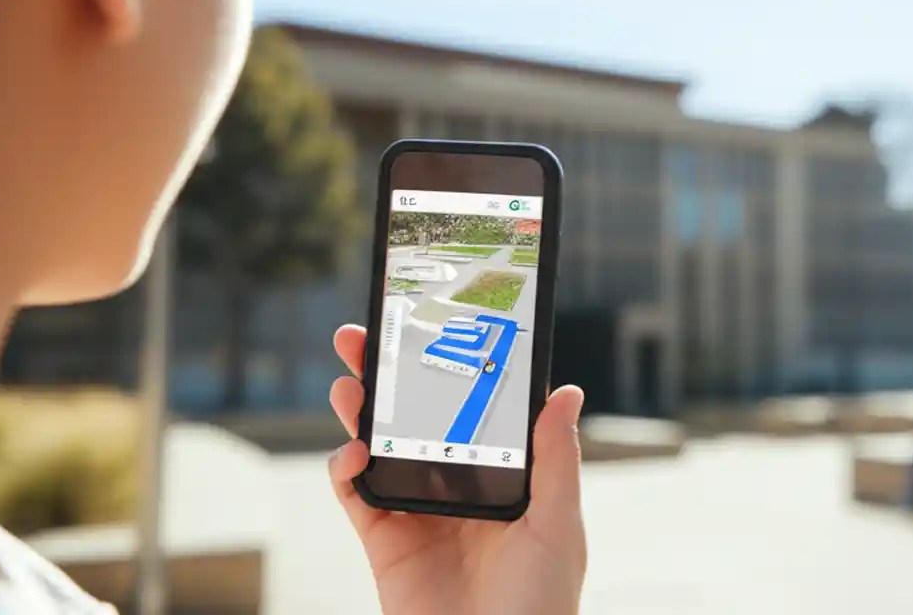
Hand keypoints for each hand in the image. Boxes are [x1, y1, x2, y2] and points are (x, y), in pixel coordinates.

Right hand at [327, 324, 587, 614]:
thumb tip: (567, 391)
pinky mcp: (383, 541)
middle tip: (364, 337)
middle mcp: (456, 485)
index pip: (470, 408)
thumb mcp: (558, 525)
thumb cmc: (540, 604)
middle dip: (387, 376)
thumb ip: (556, 459)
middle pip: (414, 418)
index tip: (433, 326)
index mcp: (500, 475)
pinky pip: (354, 494)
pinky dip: (345, 468)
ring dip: (359, 411)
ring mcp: (417, 510)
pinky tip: (355, 453)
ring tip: (349, 382)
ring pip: (378, 445)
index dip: (449, 368)